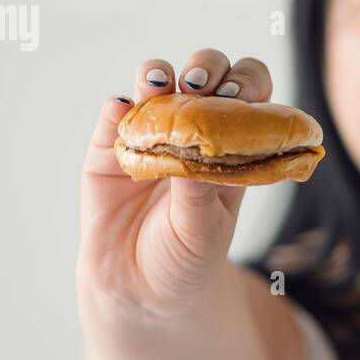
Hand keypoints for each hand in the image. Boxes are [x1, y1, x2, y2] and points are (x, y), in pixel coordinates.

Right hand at [77, 51, 274, 312]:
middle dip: (207, 68)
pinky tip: (122, 107)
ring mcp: (151, 133)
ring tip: (159, 84)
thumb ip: (199, 186)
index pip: (249, 96)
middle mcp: (194, 129)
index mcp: (233, 145)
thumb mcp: (204, 229)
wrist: (140, 291)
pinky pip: (114, 114)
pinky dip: (118, 105)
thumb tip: (194, 137)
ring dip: (159, 73)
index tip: (237, 97)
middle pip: (206, 74)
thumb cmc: (187, 259)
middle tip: (200, 86)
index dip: (247, 85)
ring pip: (157, 81)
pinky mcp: (110, 147)